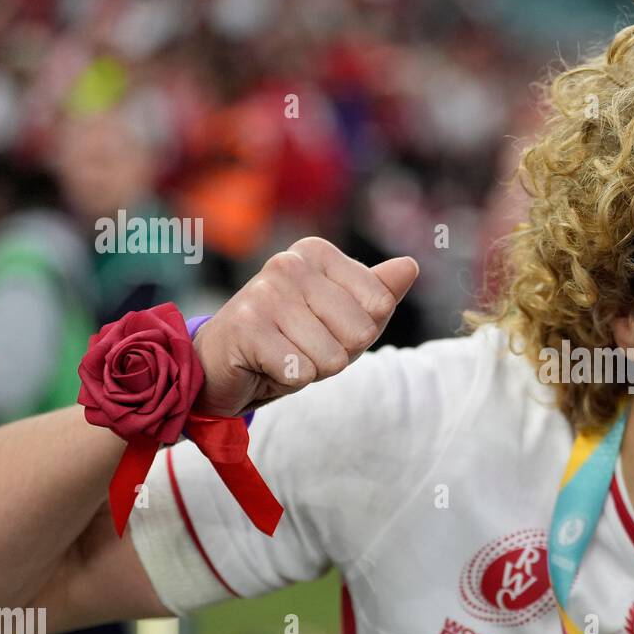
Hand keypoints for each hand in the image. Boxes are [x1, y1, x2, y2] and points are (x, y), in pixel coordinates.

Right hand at [192, 238, 418, 416]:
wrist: (223, 365)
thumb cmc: (290, 338)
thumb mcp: (343, 316)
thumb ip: (378, 292)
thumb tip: (410, 266)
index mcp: (317, 253)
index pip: (381, 304)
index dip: (360, 332)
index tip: (325, 327)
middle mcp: (290, 262)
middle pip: (359, 332)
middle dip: (338, 353)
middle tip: (302, 345)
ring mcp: (265, 292)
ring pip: (332, 357)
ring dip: (311, 369)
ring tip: (285, 354)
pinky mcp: (246, 327)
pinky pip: (301, 373)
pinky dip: (288, 380)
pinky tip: (266, 365)